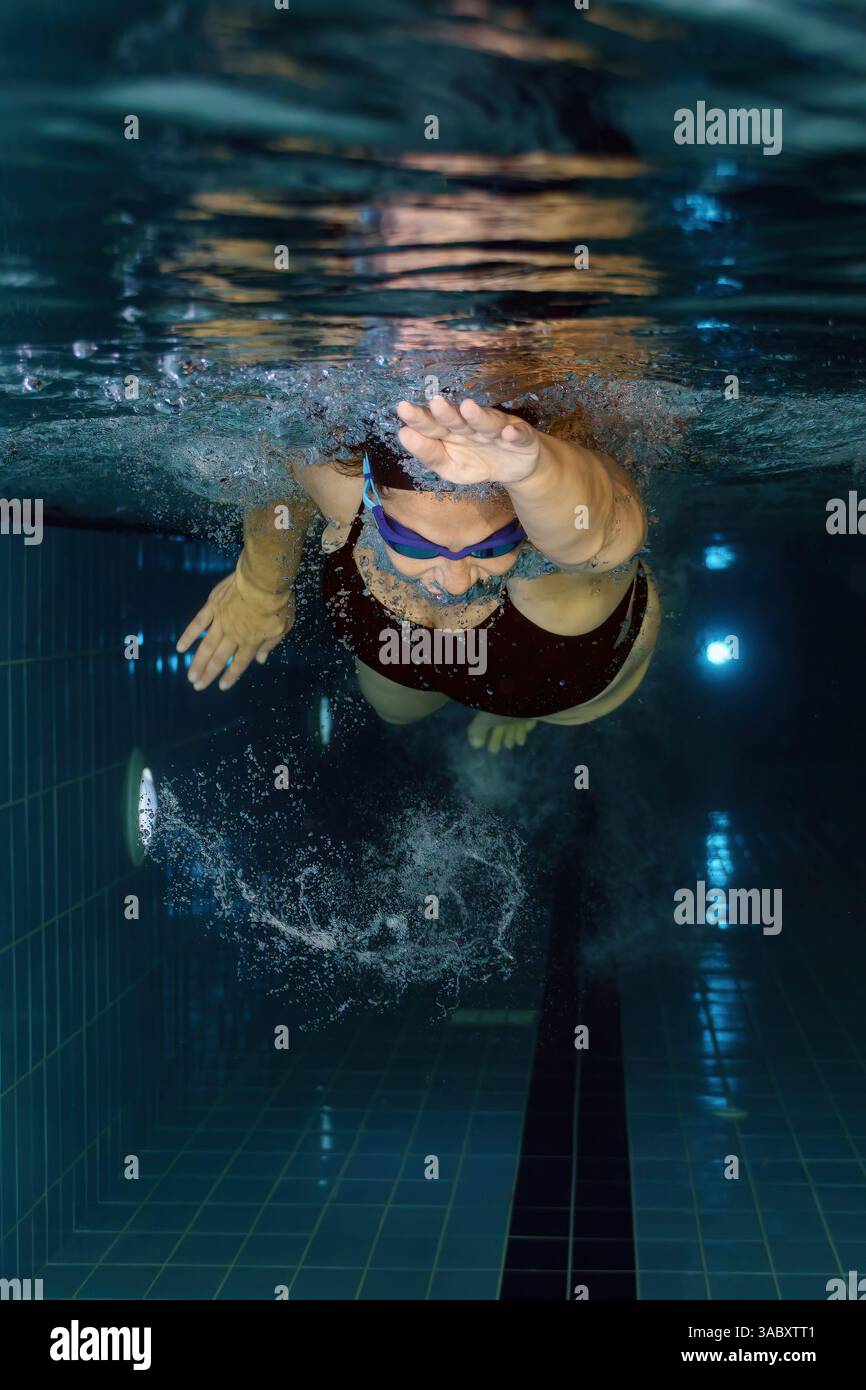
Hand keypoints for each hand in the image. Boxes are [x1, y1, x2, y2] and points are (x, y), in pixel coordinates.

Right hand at [176, 572, 294, 691]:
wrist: (264, 581)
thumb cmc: (278, 604)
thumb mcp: (282, 627)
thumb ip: (270, 645)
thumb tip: (260, 660)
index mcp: (251, 641)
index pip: (239, 663)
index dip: (230, 676)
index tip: (221, 687)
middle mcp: (234, 635)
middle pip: (219, 658)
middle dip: (209, 674)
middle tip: (198, 686)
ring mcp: (221, 621)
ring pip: (206, 646)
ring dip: (197, 662)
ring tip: (190, 676)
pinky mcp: (213, 606)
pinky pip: (198, 623)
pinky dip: (188, 636)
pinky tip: (180, 648)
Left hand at [395, 396, 539, 485]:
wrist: (514, 467)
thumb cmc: (477, 461)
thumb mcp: (450, 468)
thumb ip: (430, 455)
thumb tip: (404, 434)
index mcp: (451, 433)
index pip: (432, 428)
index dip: (420, 422)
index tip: (404, 414)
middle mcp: (471, 427)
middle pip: (456, 420)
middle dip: (446, 413)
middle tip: (434, 402)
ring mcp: (496, 431)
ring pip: (486, 423)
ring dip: (478, 416)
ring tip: (468, 408)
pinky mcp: (520, 437)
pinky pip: (518, 435)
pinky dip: (515, 435)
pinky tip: (509, 434)